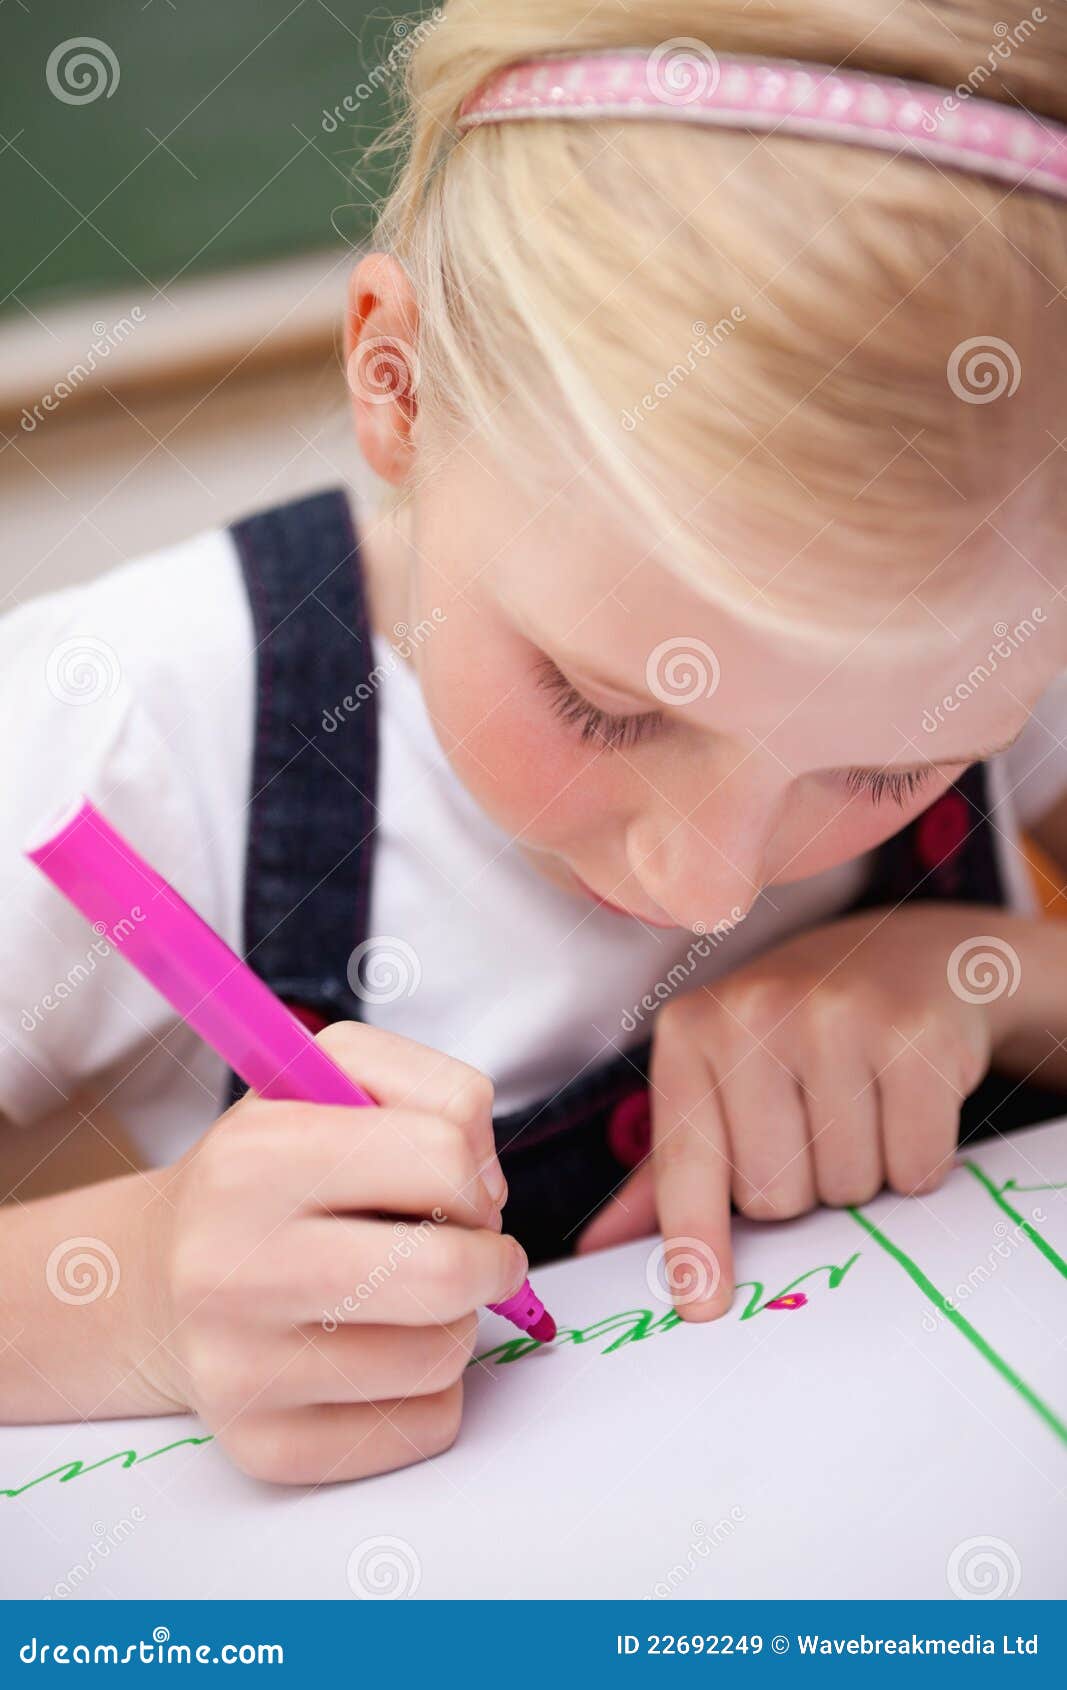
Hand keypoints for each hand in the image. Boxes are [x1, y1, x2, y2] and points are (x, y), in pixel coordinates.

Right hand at [140, 1024, 524, 1483]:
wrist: (155, 1279)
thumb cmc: (269, 1176)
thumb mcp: (331, 1080)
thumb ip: (438, 1093)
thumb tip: (488, 1192)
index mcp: (253, 1156)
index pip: (441, 1157)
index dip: (474, 1173)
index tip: (457, 1189)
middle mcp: (233, 1265)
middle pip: (447, 1273)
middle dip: (490, 1260)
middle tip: (472, 1252)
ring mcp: (243, 1368)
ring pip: (443, 1356)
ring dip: (454, 1322)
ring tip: (405, 1298)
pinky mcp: (267, 1446)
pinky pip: (424, 1426)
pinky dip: (430, 1390)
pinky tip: (381, 1352)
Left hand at [577, 904, 1028, 1316]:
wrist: (910, 959)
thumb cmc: (799, 1034)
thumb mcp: (720, 1079)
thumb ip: (667, 1169)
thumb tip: (600, 1248)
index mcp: (690, 1031)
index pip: (686, 1163)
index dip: (695, 1243)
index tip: (700, 1307)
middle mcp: (753, 1014)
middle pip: (774, 1196)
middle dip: (801, 1187)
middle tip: (815, 1126)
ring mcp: (835, 1017)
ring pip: (844, 1186)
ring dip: (859, 1173)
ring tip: (861, 1107)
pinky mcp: (913, 1035)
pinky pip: (913, 1165)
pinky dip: (916, 1159)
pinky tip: (905, 1102)